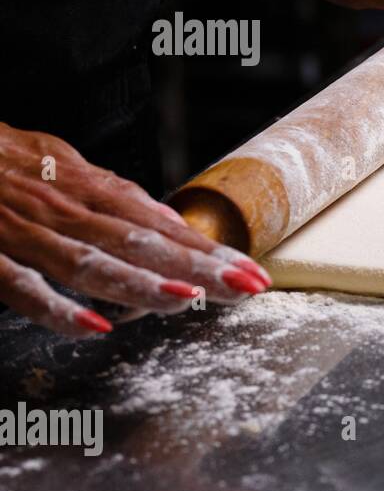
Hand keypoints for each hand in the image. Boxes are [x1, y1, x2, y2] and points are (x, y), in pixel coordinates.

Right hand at [0, 123, 270, 337]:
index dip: (207, 249)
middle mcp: (60, 205)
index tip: (252, 272)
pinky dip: (55, 306)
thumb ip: (112, 196)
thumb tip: (170, 226)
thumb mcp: (59, 163)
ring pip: (87, 260)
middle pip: (138, 240)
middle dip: (197, 266)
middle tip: (246, 287)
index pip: (159, 223)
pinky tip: (94, 327)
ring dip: (139, 283)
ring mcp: (19, 229)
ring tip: (187, 301)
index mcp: (83, 186)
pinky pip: (19, 283)